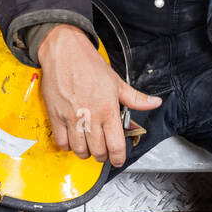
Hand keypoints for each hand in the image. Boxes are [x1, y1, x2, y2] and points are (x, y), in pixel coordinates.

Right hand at [35, 24, 160, 166]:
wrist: (65, 52)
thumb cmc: (89, 65)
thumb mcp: (117, 82)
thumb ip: (135, 98)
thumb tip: (155, 103)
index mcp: (108, 109)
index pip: (116, 145)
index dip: (118, 158)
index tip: (118, 159)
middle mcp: (90, 117)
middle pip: (98, 151)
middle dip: (102, 156)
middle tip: (103, 152)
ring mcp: (72, 117)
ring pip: (79, 149)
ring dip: (85, 152)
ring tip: (88, 146)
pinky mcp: (56, 116)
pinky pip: (62, 142)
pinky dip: (68, 146)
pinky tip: (73, 140)